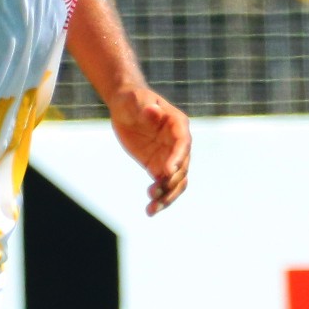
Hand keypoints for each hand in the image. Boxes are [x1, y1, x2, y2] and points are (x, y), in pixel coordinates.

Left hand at [109, 85, 190, 214]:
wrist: (126, 107)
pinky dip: (159, 198)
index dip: (177, 158)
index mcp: (177, 124)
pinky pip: (164, 185)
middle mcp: (178, 143)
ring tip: (151, 208)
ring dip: (167, 196)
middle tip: (154, 192)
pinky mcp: (158, 166)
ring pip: (176, 181)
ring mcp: (170, 157)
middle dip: (171, 182)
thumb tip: (154, 112)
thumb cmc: (132, 99)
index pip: (183, 143)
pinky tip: (150, 210)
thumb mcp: (135, 100)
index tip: (167, 172)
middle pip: (182, 167)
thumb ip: (146, 108)